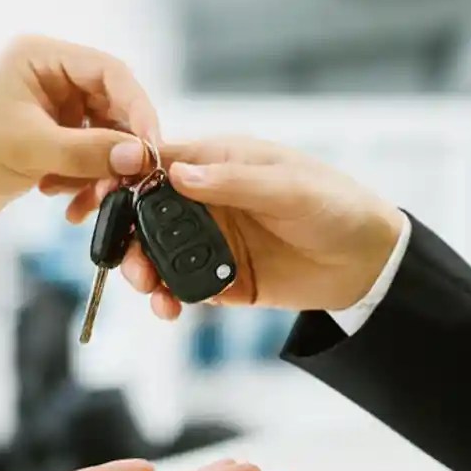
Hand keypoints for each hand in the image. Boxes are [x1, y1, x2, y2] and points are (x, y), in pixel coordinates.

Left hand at [0, 34, 159, 245]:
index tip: (152, 146)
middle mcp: (49, 77)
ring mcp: (50, 109)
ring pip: (103, 137)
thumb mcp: (31, 150)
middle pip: (112, 106)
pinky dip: (84, 183)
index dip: (137, 107)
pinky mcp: (49, 140)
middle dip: (118, 148)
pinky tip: (67, 204)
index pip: (110, 71)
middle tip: (126, 182)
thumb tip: (141, 156)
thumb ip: (90, 151)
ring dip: (99, 172)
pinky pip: (87, 158)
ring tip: (82, 198)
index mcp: (40, 57)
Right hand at [106, 137, 406, 318]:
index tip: (100, 199)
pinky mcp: (224, 278)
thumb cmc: (336, 205)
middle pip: (147, 214)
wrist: (370, 261)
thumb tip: (179, 173)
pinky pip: (185, 288)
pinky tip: (170, 308)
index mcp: (219, 162)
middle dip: (128, 237)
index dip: (124, 178)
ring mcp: (213, 240)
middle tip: (129, 261)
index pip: (158, 164)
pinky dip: (170, 299)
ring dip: (145, 271)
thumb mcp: (289, 186)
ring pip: (160, 254)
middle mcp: (208, 199)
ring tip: (149, 288)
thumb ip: (234, 181)